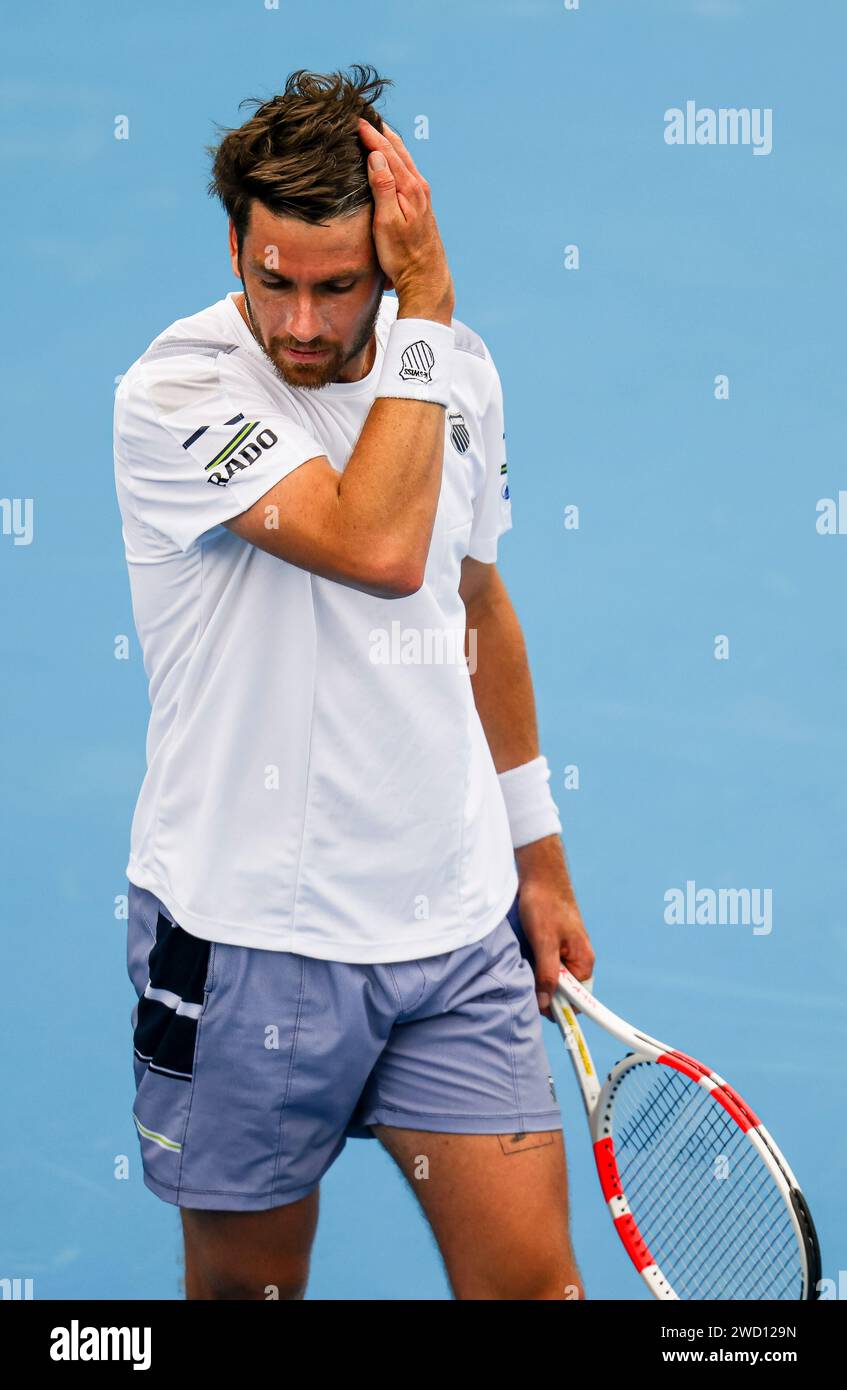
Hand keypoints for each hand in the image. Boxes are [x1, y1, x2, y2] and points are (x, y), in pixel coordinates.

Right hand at [357, 117, 453, 319]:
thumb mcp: (387, 223)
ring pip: (404, 159)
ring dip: (390, 142)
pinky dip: (396, 157)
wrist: (426, 278)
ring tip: (376, 129)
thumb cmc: (403, 256)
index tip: (355, 119)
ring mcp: (422, 195)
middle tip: (364, 114)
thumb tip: (376, 155)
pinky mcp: (421, 205)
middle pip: (399, 149)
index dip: (370, 134)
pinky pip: (407, 170)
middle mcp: (419, 187)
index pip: (387, 151)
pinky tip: (390, 158)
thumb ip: (383, 187)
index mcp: (410, 187)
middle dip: (381, 131)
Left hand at [513, 848, 594, 1020]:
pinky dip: (530, 964)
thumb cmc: (546, 904)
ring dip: (534, 977)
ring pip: (548, 978)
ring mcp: (563, 952)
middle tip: (523, 982)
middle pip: (560, 992)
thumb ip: (547, 974)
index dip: (558, 1008)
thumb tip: (545, 1004)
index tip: (538, 1008)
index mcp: (583, 962)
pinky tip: (520, 956)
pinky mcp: (550, 945)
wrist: (539, 874)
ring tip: (520, 964)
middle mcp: (576, 960)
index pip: (577, 1001)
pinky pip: (541, 964)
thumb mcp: (544, 942)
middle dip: (542, 991)